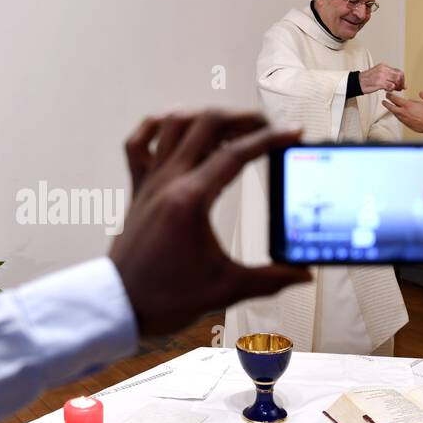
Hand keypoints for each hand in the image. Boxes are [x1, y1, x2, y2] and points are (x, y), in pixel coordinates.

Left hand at [109, 110, 310, 335]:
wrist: (119, 306)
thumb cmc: (165, 298)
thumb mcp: (226, 289)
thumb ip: (270, 279)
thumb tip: (303, 274)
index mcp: (190, 200)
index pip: (236, 154)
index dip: (270, 140)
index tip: (293, 134)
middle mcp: (167, 182)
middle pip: (206, 124)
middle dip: (242, 117)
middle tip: (267, 127)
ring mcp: (149, 182)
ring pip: (174, 124)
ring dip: (205, 116)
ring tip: (232, 126)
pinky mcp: (138, 189)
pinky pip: (139, 143)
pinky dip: (157, 126)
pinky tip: (176, 127)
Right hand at [358, 63, 404, 93]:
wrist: (356, 82)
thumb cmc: (366, 79)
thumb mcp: (378, 73)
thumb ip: (387, 75)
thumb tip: (396, 80)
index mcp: (383, 66)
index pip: (398, 70)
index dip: (402, 78)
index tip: (402, 83)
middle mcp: (383, 69)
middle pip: (399, 75)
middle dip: (401, 82)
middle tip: (401, 87)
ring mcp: (381, 75)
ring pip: (396, 80)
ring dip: (397, 86)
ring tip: (394, 89)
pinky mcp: (379, 82)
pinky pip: (391, 86)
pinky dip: (391, 89)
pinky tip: (387, 90)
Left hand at [383, 90, 422, 134]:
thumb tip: (421, 93)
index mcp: (409, 105)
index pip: (396, 99)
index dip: (391, 96)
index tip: (388, 94)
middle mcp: (405, 113)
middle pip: (392, 108)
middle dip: (387, 104)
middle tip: (384, 101)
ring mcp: (406, 120)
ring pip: (396, 114)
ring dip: (392, 110)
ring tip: (391, 108)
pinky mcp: (408, 126)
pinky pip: (401, 120)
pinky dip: (398, 116)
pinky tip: (400, 115)